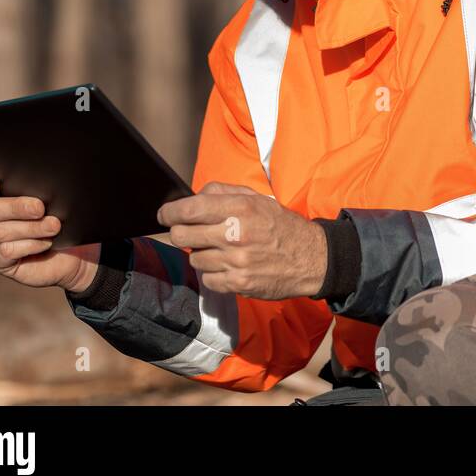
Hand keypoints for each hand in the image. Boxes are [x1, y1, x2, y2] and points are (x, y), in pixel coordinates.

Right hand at [0, 174, 99, 291]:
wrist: (77, 251)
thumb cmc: (63, 216)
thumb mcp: (53, 197)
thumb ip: (38, 186)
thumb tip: (38, 178)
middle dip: (15, 207)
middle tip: (40, 208)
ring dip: (31, 228)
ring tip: (54, 226)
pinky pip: (5, 252)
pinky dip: (29, 245)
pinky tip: (46, 243)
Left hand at [157, 182, 327, 299]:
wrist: (311, 258)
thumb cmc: (280, 226)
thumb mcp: (257, 199)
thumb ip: (223, 193)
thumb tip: (192, 197)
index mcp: (240, 208)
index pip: (189, 209)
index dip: (169, 212)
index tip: (164, 215)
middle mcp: (235, 233)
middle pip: (181, 235)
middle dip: (182, 232)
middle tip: (193, 233)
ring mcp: (236, 261)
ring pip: (194, 258)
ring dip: (202, 254)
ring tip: (222, 250)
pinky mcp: (238, 283)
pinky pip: (207, 279)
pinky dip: (214, 273)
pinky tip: (230, 266)